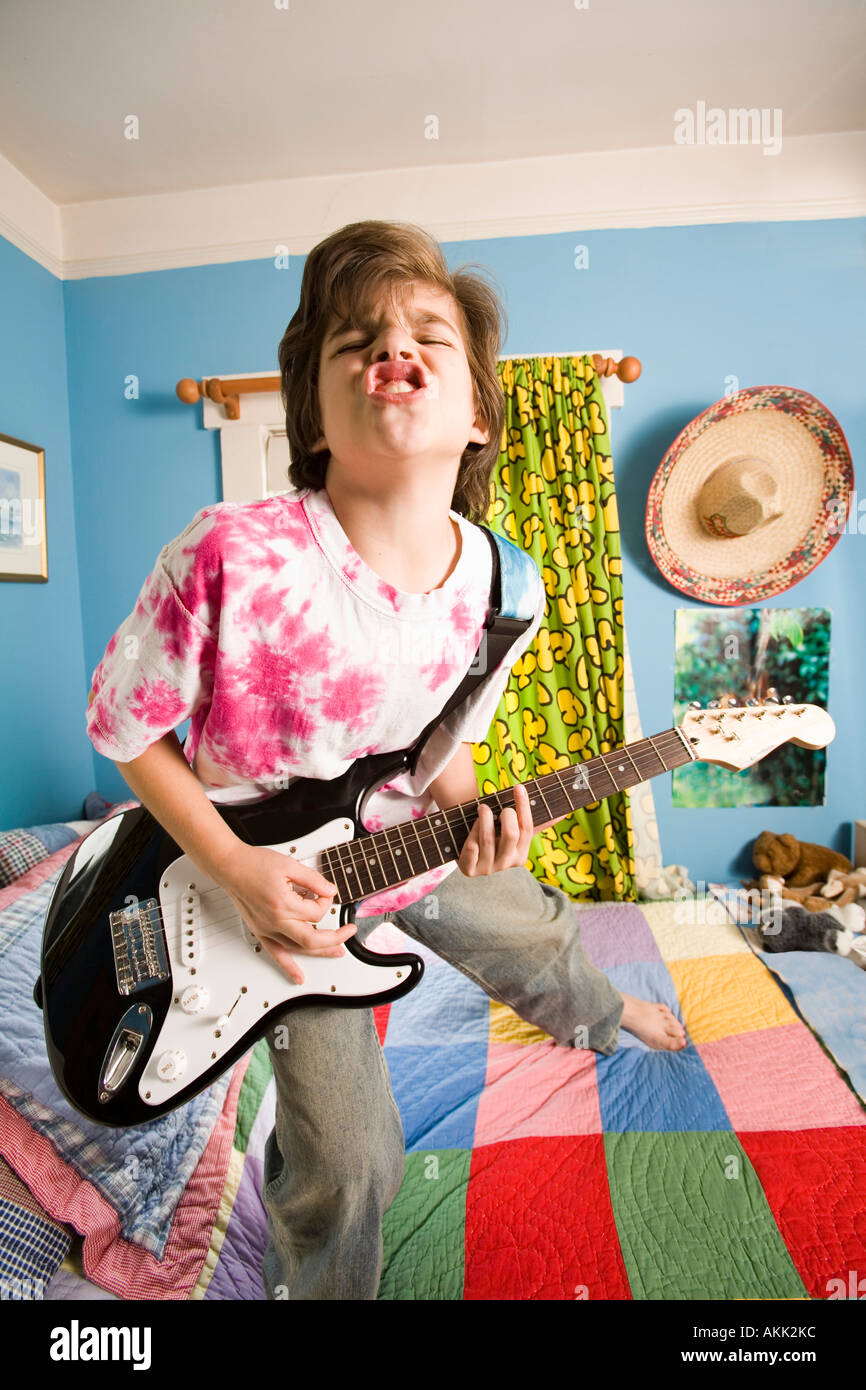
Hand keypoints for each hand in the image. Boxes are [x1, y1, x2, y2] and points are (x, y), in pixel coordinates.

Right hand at [211, 843, 354, 984]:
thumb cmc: (254, 864)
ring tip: (336, 952)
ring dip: (320, 952)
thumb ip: (313, 880)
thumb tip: (330, 891)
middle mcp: (274, 921)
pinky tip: (298, 976)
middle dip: (335, 937)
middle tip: (349, 932)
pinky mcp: (260, 932)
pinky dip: (289, 967)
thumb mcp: (290, 865)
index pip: (316, 913)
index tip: (323, 892)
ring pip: (298, 949)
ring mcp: (266, 929)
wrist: (230, 867)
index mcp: (283, 904)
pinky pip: (276, 954)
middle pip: (312, 939)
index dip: (325, 902)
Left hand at [458, 783, 534, 876]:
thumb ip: (535, 824)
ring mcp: (487, 869)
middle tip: (495, 806)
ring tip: (482, 808)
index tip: (518, 787)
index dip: (523, 806)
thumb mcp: (512, 832)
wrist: (466, 855)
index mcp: (520, 855)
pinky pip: (470, 854)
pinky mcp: (469, 870)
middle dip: (505, 816)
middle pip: (511, 835)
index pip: (527, 828)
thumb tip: (564, 813)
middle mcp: (506, 864)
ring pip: (488, 841)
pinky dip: (471, 839)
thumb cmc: (493, 837)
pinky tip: (470, 829)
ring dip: (484, 820)